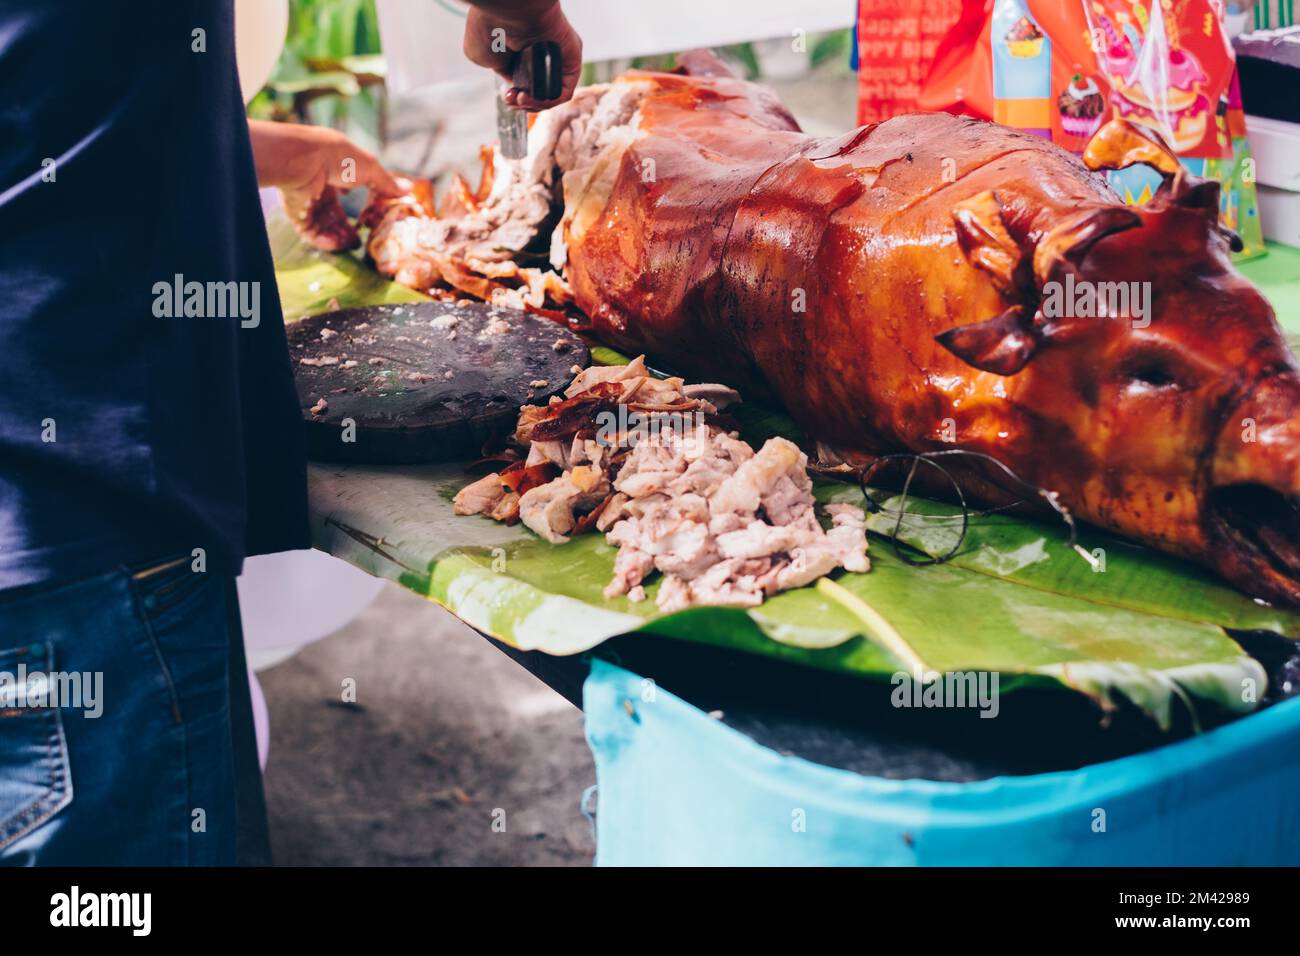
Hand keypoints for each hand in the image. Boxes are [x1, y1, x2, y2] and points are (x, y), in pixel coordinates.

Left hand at [248, 121, 402, 251]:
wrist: (305, 161)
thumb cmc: (338, 158)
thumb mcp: (369, 168)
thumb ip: (386, 182)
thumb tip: (408, 190)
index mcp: (333, 171)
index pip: (346, 192)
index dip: (359, 206)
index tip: (372, 217)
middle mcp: (319, 186)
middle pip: (335, 215)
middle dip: (349, 230)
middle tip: (362, 241)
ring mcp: (306, 201)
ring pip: (324, 226)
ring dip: (340, 238)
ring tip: (353, 245)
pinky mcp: (297, 214)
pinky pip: (311, 233)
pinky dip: (325, 241)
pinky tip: (337, 244)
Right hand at [463, 1, 582, 109]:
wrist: (506, 8)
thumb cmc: (491, 26)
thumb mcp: (485, 56)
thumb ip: (500, 72)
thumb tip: (514, 84)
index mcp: (522, 50)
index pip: (525, 82)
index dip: (516, 96)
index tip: (507, 95)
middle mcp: (541, 53)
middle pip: (539, 91)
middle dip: (523, 103)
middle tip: (511, 99)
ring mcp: (558, 57)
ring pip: (551, 93)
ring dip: (534, 104)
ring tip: (519, 99)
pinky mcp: (571, 60)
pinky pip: (563, 90)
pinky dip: (546, 100)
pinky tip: (528, 97)